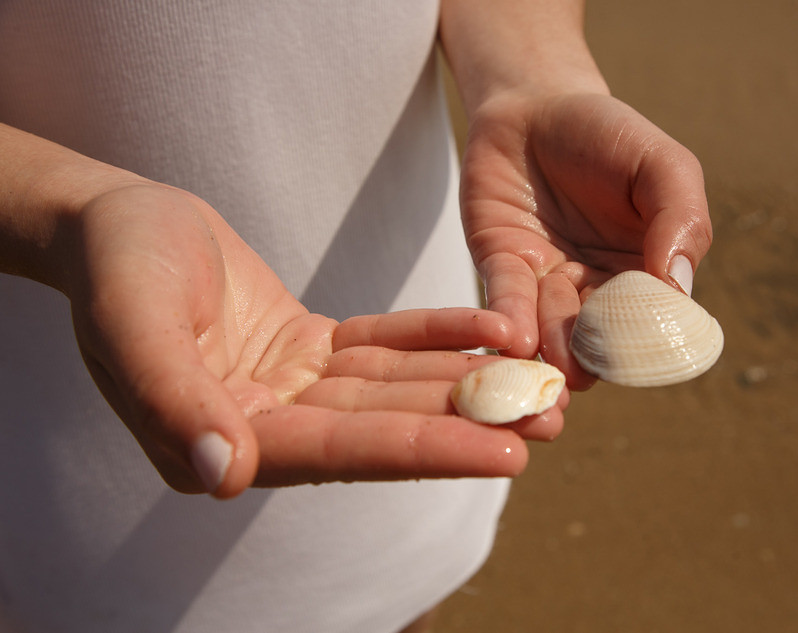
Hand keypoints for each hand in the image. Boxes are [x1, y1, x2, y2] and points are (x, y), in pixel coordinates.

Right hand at [68, 184, 562, 497]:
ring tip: (543, 380)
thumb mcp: (130, 321)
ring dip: (467, 382)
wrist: (111, 222)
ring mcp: (292, 390)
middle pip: (384, 428)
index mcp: (223, 441)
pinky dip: (434, 338)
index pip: (342, 452)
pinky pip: (383, 344)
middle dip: (469, 423)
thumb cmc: (112, 265)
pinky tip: (491, 332)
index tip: (506, 452)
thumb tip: (221, 475)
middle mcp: (266, 428)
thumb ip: (170, 399)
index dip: (425, 450)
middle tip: (551, 420)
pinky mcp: (310, 350)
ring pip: (394, 388)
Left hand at [460, 92, 712, 388]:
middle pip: (598, 336)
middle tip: (588, 373)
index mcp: (644, 274)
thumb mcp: (663, 165)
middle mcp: (595, 290)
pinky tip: (515, 336)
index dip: (646, 339)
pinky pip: (505, 299)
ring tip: (553, 363)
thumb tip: (678, 286)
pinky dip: (510, 319)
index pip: (650, 319)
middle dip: (593, 358)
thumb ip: (680, 219)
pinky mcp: (501, 267)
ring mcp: (545, 282)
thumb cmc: (609, 134)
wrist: (536, 104)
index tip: (641, 356)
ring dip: (551, 348)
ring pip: (550, 327)